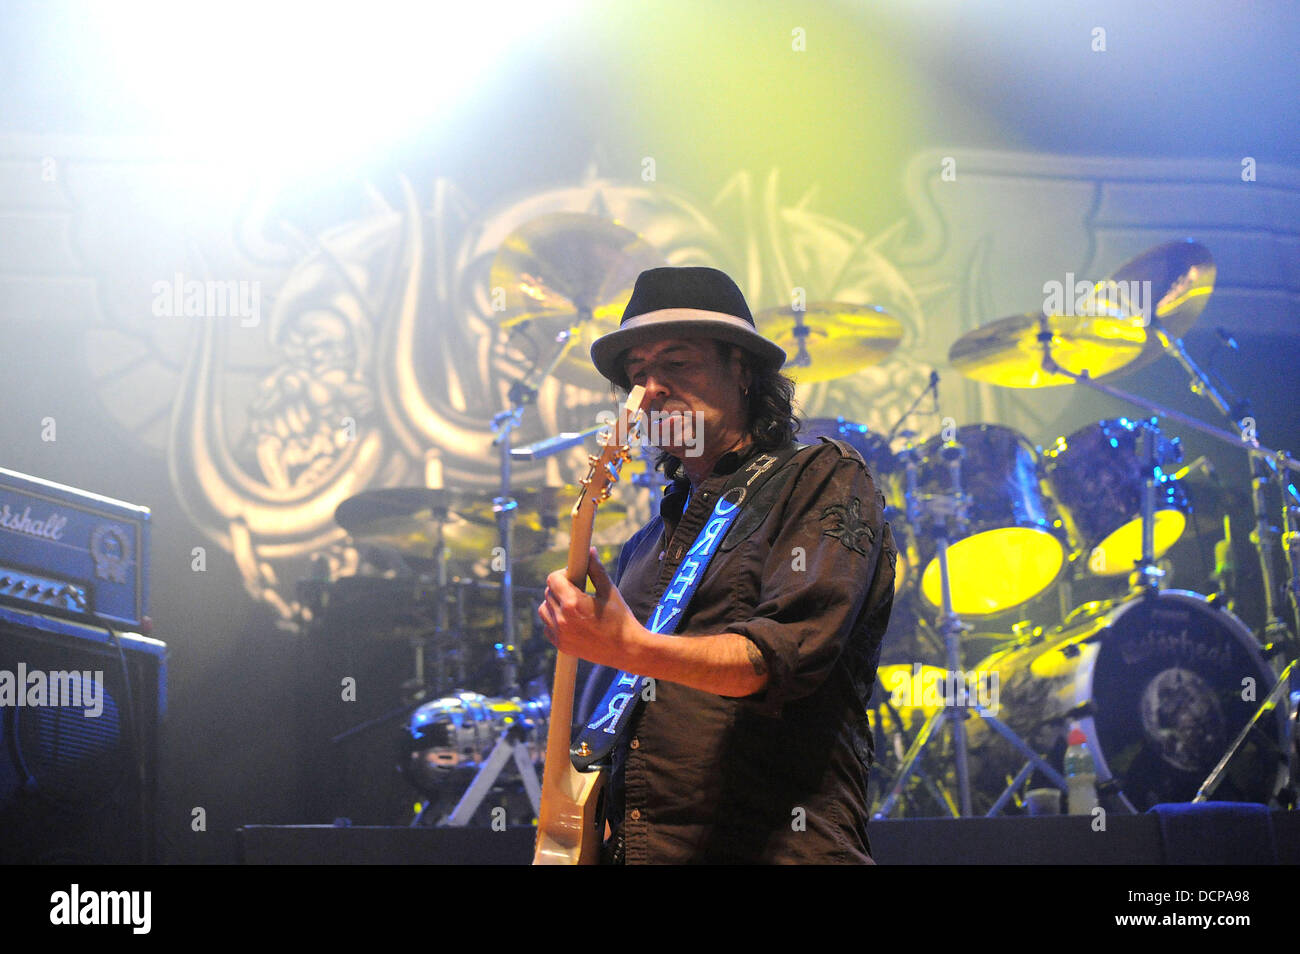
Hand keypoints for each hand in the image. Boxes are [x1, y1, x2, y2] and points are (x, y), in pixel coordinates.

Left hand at [537, 547, 644, 669]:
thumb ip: (596, 569)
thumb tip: (589, 551)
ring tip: (573, 605)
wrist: (626, 650)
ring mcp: (560, 634)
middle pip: (548, 593)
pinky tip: (572, 620)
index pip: (552, 579)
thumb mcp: (609, 591)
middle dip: (560, 588)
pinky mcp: (561, 645)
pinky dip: (555, 621)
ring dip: (554, 604)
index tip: (574, 576)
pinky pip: (548, 626)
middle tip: (578, 590)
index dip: (563, 574)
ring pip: (544, 610)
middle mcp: (562, 619)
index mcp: (572, 603)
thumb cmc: (620, 618)